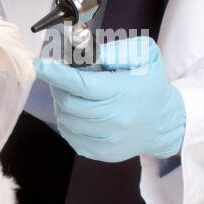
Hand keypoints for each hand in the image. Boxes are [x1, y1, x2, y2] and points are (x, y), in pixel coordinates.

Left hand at [33, 36, 185, 161]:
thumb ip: (116, 50)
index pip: (81, 85)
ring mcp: (108, 140)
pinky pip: (71, 137)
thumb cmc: (150, 84)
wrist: (164, 122)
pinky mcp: (102, 153)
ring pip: (67, 121)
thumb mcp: (144, 55)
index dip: (56, 75)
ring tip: (71, 94)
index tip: (40, 65)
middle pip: (69, 104)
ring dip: (61, 105)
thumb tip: (87, 56)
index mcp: (123, 92)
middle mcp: (116, 119)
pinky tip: (77, 113)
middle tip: (58, 77)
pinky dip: (67, 123)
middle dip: (57, 87)